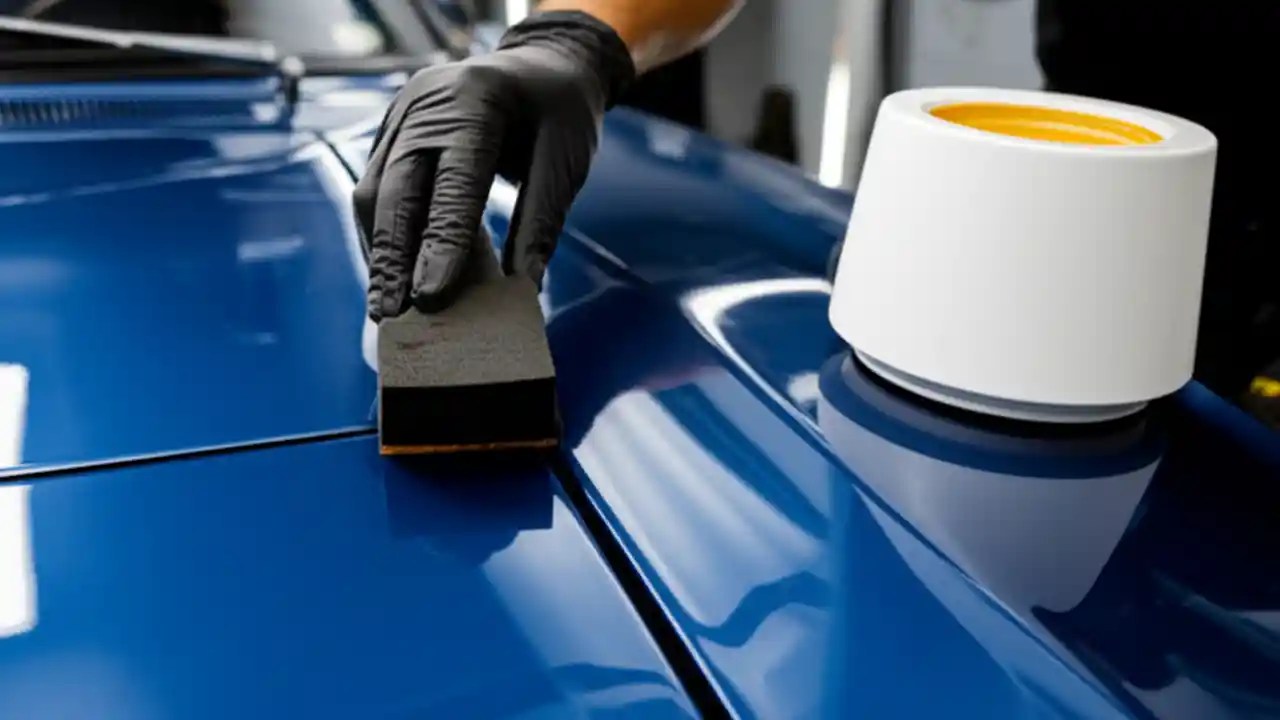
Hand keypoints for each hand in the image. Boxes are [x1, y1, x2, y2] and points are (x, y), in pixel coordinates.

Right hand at [353, 11, 634, 320]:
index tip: (430, 296)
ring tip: (385, 306)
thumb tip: (521, 287)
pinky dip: (383, 235)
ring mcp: (401, 113)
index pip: (452, 182)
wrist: (543, 62)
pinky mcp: (393, 131)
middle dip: (390, 256)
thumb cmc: (561, 110)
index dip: (439, 242)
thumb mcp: (566, 158)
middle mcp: (425, 102)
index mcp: (475, 98)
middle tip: (390, 313)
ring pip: (374, 191)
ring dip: (379, 251)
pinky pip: (377, 188)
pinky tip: (391, 275)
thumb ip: (541, 220)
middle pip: (394, 188)